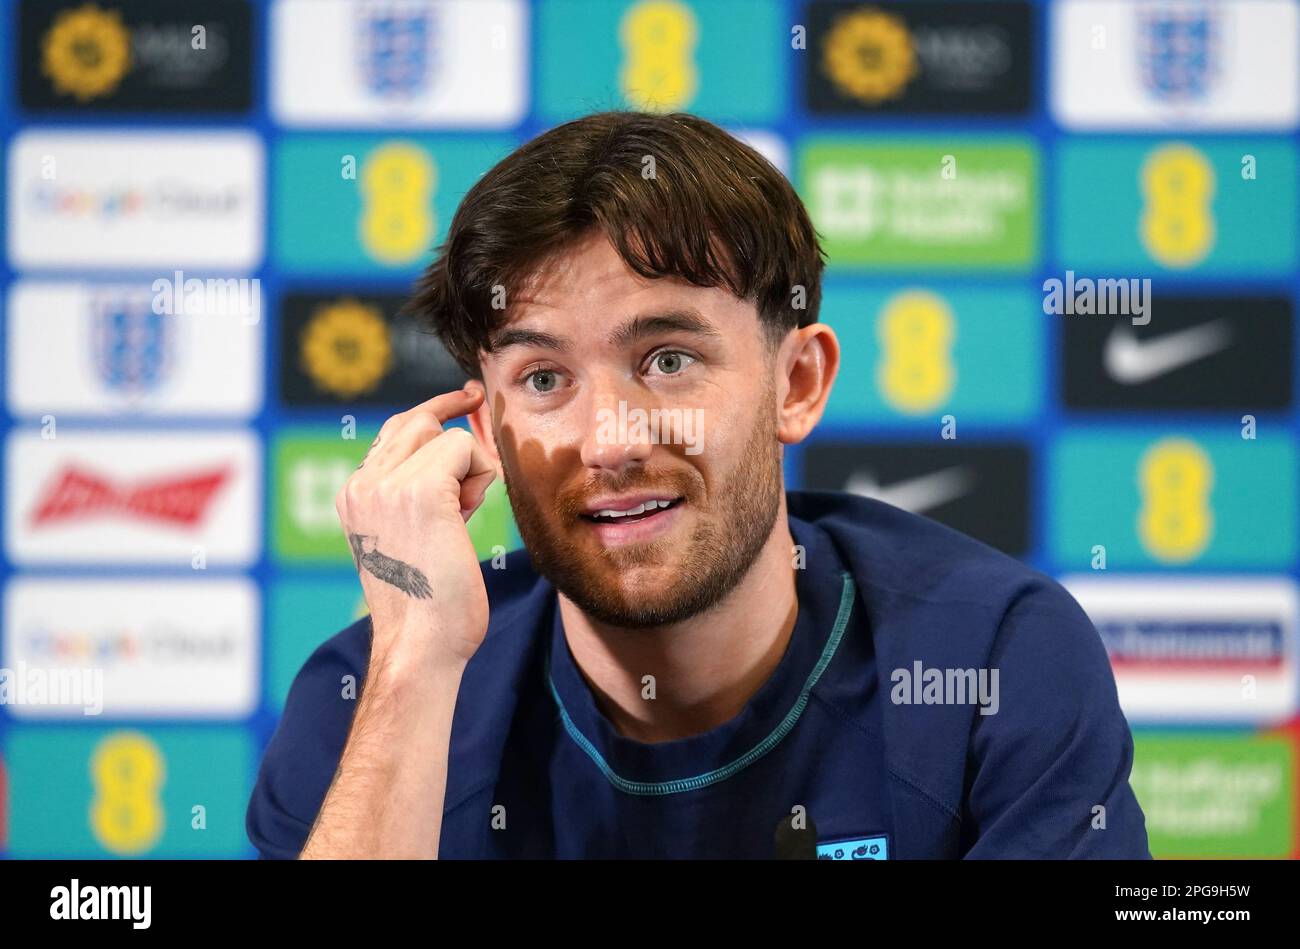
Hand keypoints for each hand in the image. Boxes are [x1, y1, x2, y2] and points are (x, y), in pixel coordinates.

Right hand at [335, 386, 497, 669]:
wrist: (421, 644)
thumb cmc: (429, 606)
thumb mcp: (412, 538)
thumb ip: (421, 495)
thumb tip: (457, 453)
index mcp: (353, 497)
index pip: (394, 433)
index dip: (432, 412)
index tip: (464, 398)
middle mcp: (361, 485)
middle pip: (417, 420)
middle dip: (454, 418)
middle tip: (478, 399)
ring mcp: (386, 484)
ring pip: (443, 434)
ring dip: (469, 468)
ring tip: (464, 515)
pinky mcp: (420, 489)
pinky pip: (463, 447)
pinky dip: (479, 476)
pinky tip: (468, 513)